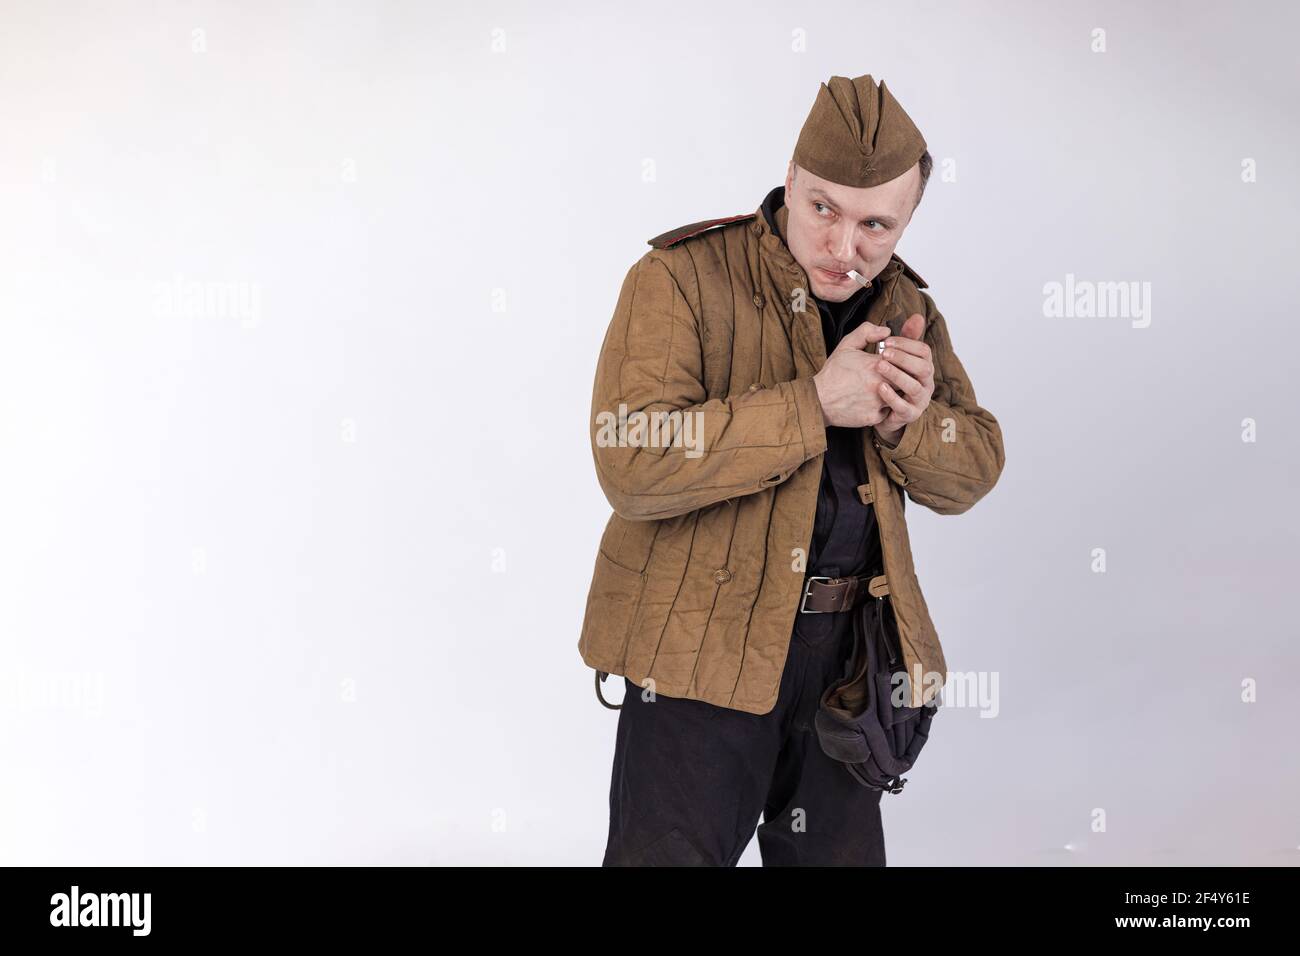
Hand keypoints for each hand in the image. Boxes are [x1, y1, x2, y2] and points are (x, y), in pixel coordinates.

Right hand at [813, 320, 893, 427]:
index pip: (902, 360)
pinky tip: (872, 403)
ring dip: (893, 393)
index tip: (891, 362)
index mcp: (876, 364)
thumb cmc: (833, 373)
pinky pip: (887, 412)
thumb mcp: (846, 346)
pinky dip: (883, 408)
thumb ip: (866, 332)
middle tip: (890, 377)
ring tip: (881, 389)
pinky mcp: (874, 417)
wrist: (818, 400)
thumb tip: (886, 330)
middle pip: (905, 379)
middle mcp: (880, 383)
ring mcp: (878, 402)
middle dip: (899, 377)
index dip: (898, 360)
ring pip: (898, 396)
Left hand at [873, 312, 933, 443]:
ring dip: (897, 375)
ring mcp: (919, 400)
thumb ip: (905, 338)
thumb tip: (916, 316)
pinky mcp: (909, 415)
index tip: (886, 341)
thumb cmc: (888, 379)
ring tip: (879, 367)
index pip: (924, 351)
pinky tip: (879, 388)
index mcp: (924, 366)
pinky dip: (892, 397)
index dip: (907, 344)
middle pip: (923, 368)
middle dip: (903, 359)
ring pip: (914, 387)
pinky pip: (903, 407)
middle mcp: (926, 383)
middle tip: (883, 353)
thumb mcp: (895, 357)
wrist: (880, 411)